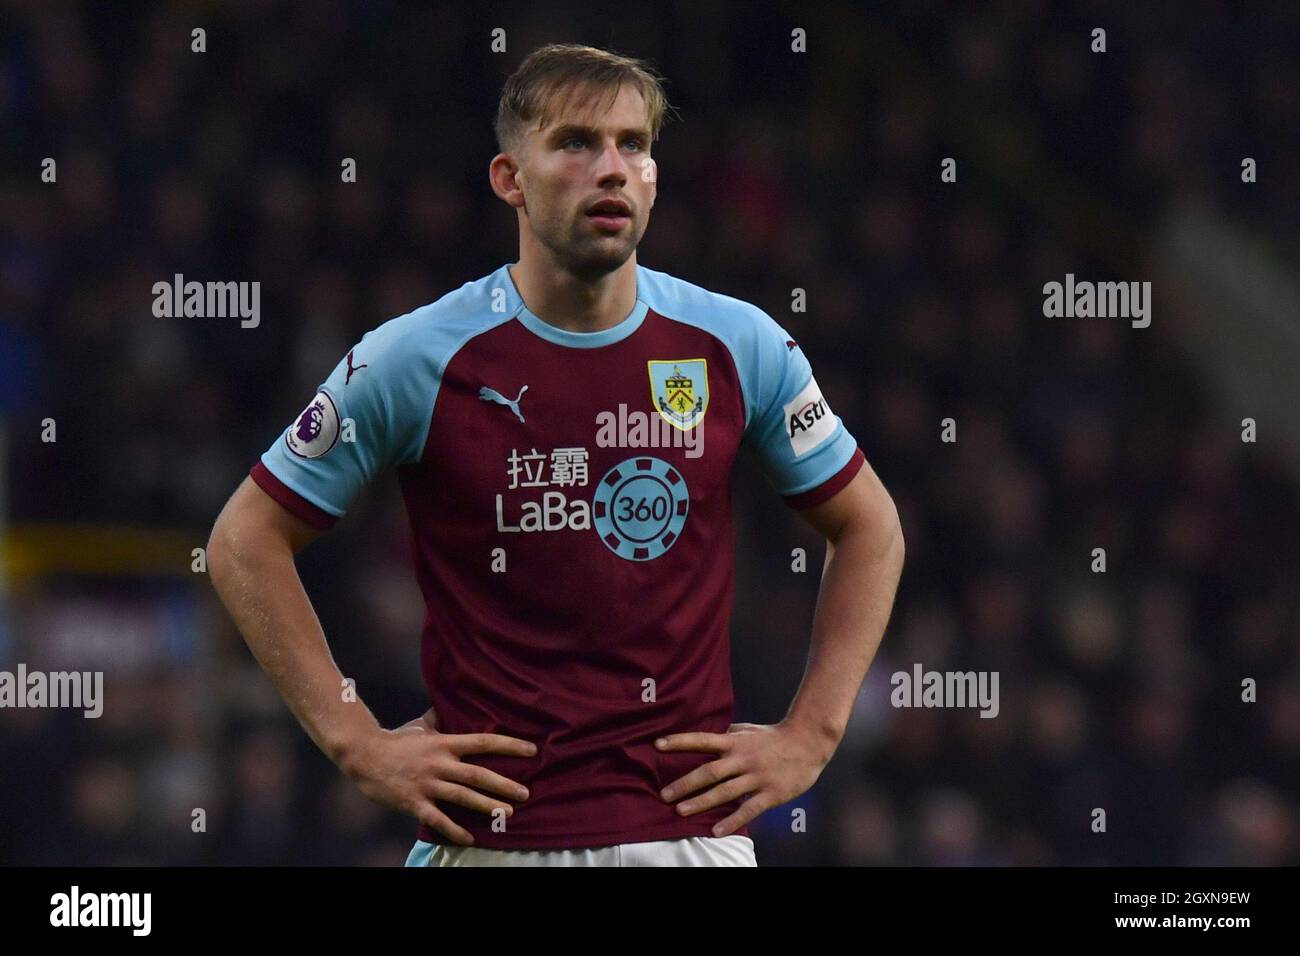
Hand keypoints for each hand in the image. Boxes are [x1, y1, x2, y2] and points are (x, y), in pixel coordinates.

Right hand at [343, 708, 536, 845]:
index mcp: (444, 743)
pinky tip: (470, 838)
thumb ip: (440, 717)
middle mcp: (439, 763)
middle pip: (477, 774)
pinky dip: (454, 830)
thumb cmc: (396, 740)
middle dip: (503, 784)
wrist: (363, 755)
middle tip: (526, 793)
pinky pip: (437, 819)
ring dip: (487, 806)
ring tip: (508, 814)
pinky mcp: (414, 802)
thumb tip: (453, 702)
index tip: (532, 750)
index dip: (509, 745)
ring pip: (462, 797)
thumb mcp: (421, 725)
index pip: (483, 742)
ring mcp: (427, 784)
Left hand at [655, 720, 834, 836]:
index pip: (702, 740)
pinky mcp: (770, 794)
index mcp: (735, 743)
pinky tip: (715, 831)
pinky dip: (731, 821)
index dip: (679, 742)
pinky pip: (748, 810)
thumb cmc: (775, 736)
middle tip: (663, 795)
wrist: (808, 742)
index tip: (657, 745)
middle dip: (684, 784)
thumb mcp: (749, 730)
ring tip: (680, 811)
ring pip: (724, 792)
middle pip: (709, 772)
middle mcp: (742, 759)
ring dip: (701, 802)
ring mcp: (756, 777)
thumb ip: (730, 734)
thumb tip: (715, 735)